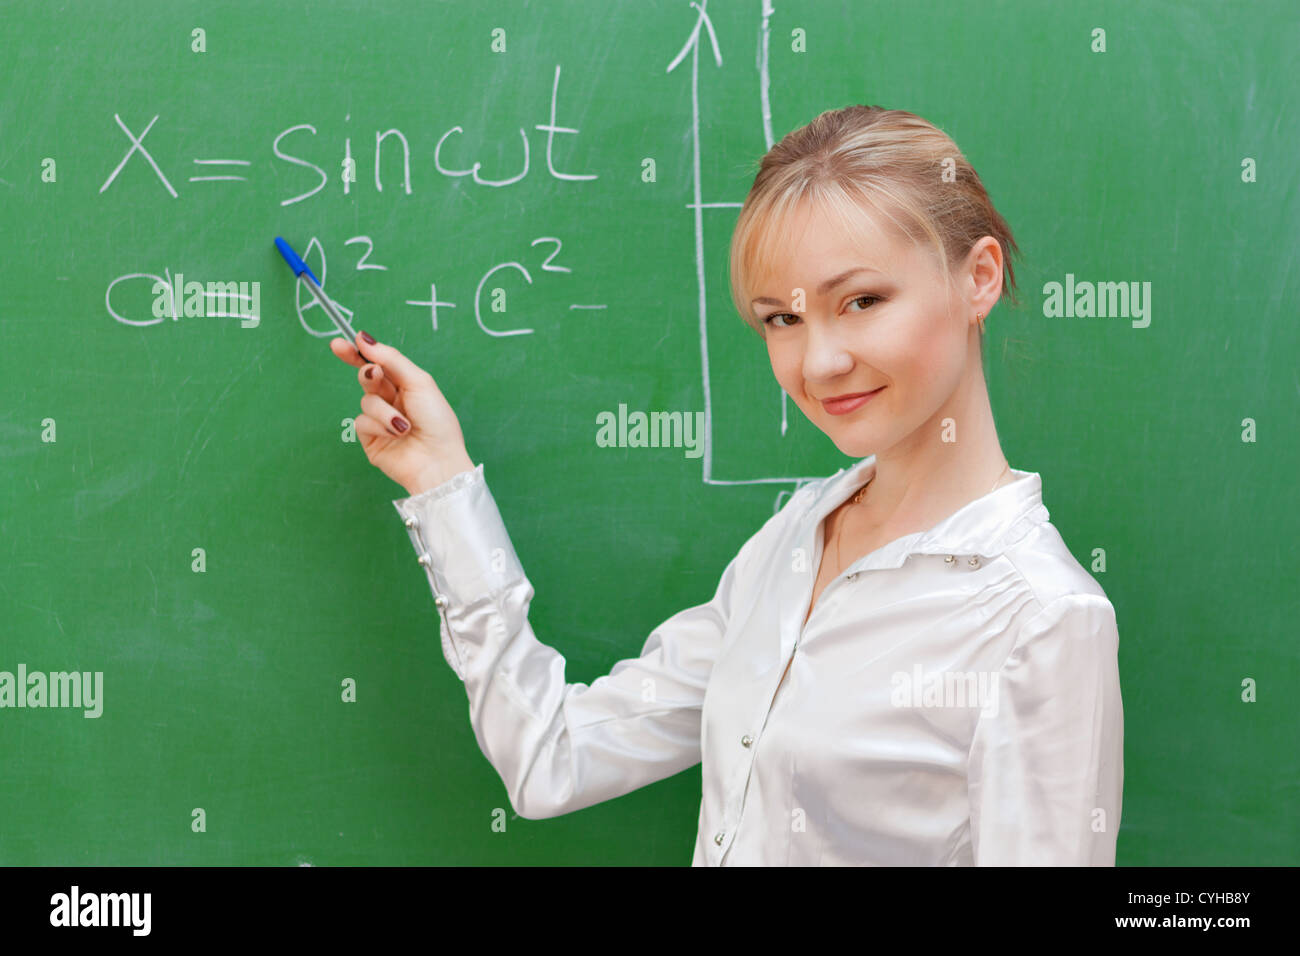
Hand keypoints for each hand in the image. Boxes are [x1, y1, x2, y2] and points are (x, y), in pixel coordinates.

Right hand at [329, 331, 474, 494]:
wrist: (437, 461)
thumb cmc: (437, 421)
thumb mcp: (419, 382)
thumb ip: (391, 359)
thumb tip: (364, 339)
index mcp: (406, 385)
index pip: (377, 363)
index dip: (358, 352)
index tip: (341, 342)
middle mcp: (391, 400)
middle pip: (366, 377)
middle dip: (367, 373)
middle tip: (373, 374)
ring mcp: (379, 420)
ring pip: (366, 401)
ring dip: (385, 411)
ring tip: (404, 425)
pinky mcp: (370, 439)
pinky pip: (362, 422)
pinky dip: (379, 426)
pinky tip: (396, 435)